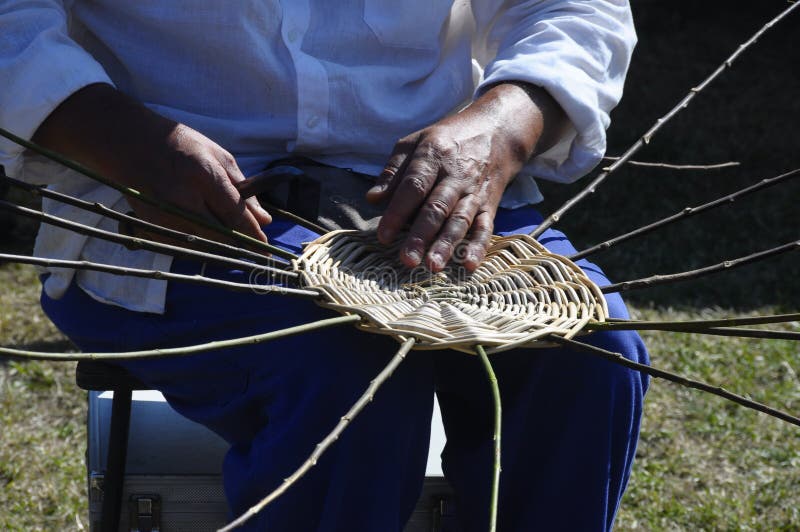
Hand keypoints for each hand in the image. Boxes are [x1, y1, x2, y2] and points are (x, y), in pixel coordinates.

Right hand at [33, 83, 270, 243]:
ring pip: (202, 242)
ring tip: (223, 231)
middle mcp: (182, 196)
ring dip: (217, 241)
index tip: (264, 244)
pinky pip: (181, 243)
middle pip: (220, 234)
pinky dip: (195, 240)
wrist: (127, 142)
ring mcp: (163, 212)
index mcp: (203, 174)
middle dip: (238, 241)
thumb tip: (264, 219)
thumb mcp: (217, 155)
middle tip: (250, 245)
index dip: (252, 232)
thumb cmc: (178, 145)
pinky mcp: (149, 224)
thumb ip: (242, 189)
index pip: (234, 213)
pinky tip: (197, 228)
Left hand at [367, 82, 565, 271]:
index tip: (383, 236)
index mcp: (433, 155)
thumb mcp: (415, 142)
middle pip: (436, 207)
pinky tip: (469, 266)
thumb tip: (372, 199)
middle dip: (421, 236)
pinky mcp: (490, 203)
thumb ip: (393, 171)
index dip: (398, 212)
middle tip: (407, 260)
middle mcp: (455, 175)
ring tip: (433, 267)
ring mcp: (474, 191)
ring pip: (460, 220)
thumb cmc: (447, 140)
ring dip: (447, 245)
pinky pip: (486, 227)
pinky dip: (479, 247)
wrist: (497, 130)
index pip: (413, 186)